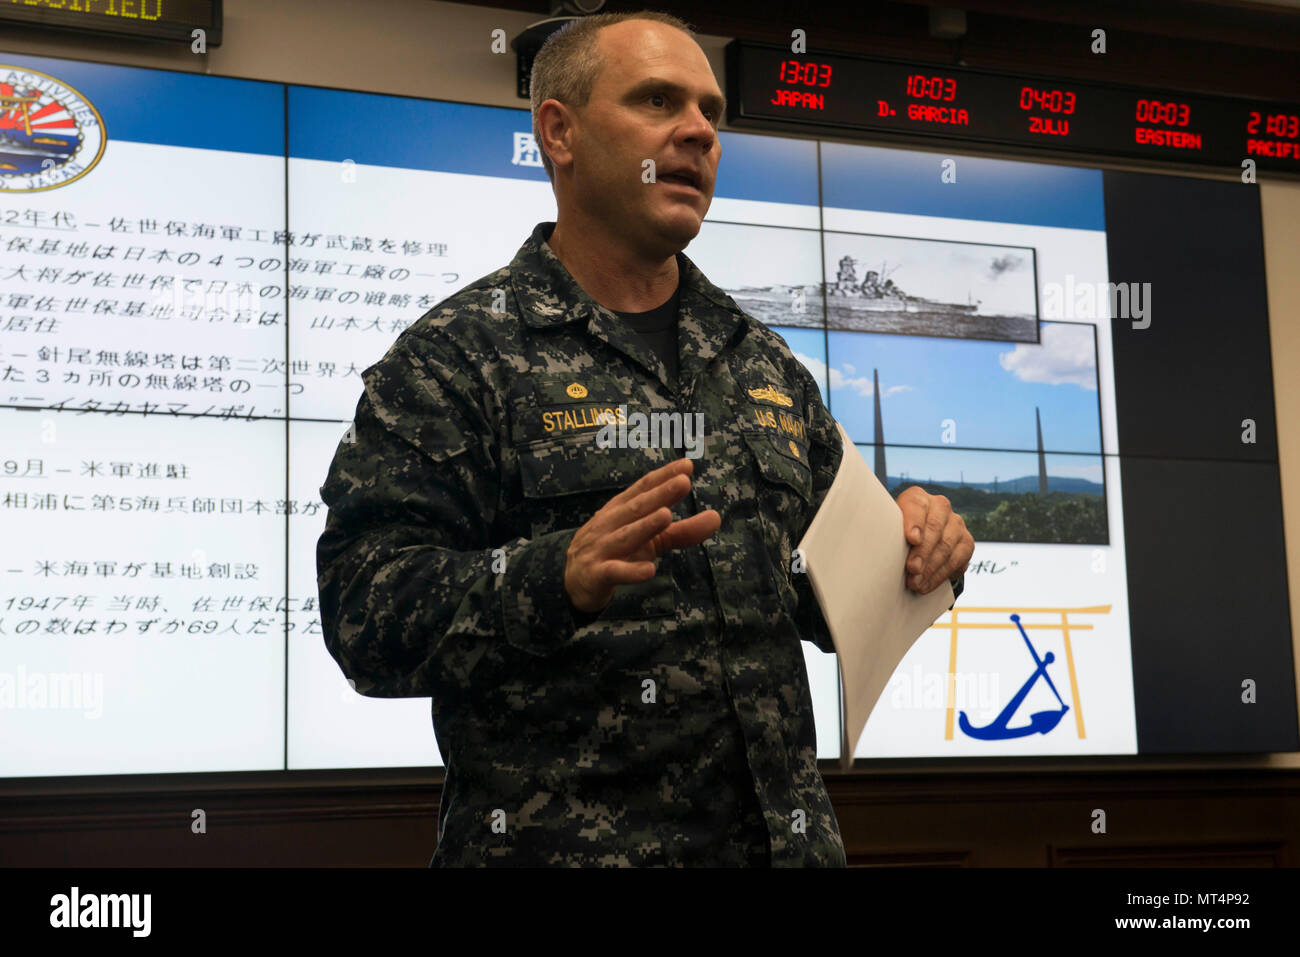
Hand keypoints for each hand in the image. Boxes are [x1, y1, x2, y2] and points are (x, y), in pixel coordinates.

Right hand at [564, 458, 720, 613]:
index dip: (664, 477)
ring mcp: (601, 548)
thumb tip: (717, 517)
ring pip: (626, 536)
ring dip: (645, 526)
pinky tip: (649, 570)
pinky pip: (614, 572)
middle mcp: (610, 524)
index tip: (687, 465)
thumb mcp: (651, 540)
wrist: (573, 582)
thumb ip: (683, 530)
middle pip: (636, 507)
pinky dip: (630, 571)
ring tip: (666, 515)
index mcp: (622, 510)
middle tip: (683, 482)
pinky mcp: (596, 574)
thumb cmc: (618, 552)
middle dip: (659, 494)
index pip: (644, 489)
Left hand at [895, 486, 973, 593]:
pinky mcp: (966, 541)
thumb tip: (880, 549)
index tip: (912, 539)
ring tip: (916, 583)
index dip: (915, 523)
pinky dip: (941, 575)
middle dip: (922, 552)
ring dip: (930, 568)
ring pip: (947, 546)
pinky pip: (957, 560)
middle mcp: (940, 506)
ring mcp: (956, 523)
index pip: (917, 506)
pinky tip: (927, 585)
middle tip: (912, 570)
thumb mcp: (889, 527)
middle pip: (934, 528)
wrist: (918, 539)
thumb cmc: (897, 533)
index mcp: (917, 497)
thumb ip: (888, 531)